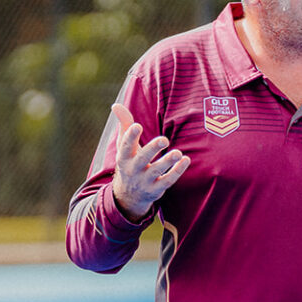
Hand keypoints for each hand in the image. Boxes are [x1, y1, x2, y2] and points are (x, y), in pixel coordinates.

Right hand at [110, 103, 189, 222]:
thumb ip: (124, 124)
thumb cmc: (129, 162)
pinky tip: (185, 160)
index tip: (137, 126)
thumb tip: (116, 105)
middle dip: (152, 149)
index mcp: (123, 157)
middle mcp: (133, 170)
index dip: (130, 136)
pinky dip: (177, 171)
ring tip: (178, 153)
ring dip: (168, 162)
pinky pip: (167, 181)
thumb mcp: (124, 146)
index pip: (125, 147)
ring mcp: (145, 181)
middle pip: (142, 159)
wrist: (128, 196)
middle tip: (165, 139)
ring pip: (157, 171)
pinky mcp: (156, 189)